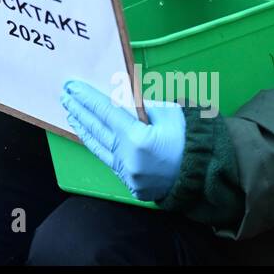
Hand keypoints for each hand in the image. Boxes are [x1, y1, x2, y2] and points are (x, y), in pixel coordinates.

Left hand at [60, 80, 185, 202]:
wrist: (208, 173)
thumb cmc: (190, 138)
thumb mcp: (168, 112)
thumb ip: (141, 106)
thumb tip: (119, 100)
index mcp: (137, 139)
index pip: (105, 113)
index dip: (87, 98)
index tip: (72, 87)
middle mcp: (128, 159)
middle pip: (97, 130)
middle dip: (79, 111)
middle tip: (65, 96)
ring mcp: (128, 176)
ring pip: (98, 148)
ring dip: (83, 130)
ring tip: (71, 115)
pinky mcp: (131, 186)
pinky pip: (110, 162)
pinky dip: (98, 147)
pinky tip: (90, 136)